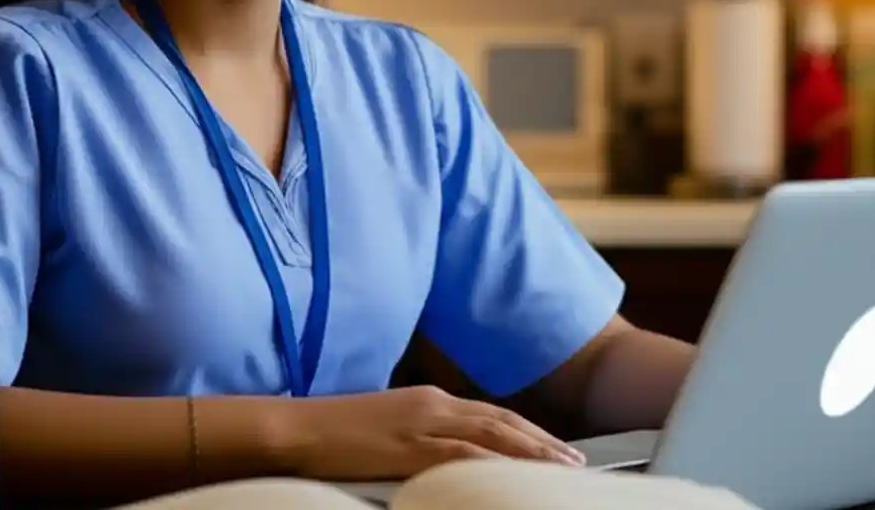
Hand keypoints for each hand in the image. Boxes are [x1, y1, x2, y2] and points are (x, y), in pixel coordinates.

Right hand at [285, 386, 585, 480]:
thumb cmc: (335, 434)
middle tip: (576, 461)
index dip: (527, 433)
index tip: (554, 449)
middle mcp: (434, 406)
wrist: (298, 429)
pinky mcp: (411, 444)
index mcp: (428, 401)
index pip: (490, 416)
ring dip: (533, 451)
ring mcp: (424, 422)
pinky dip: (498, 461)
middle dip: (542, 442)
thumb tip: (444, 457)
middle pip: (502, 422)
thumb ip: (420, 438)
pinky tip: (518, 474)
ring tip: (565, 468)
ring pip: (493, 434)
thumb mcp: (387, 429)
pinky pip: (465, 453)